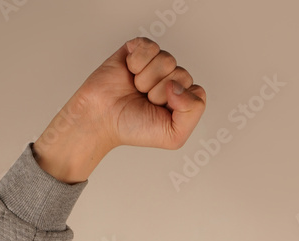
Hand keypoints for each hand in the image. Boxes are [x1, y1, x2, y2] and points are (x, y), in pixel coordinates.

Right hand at [33, 37, 206, 181]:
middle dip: (160, 92)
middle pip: (182, 74)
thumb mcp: (173, 136)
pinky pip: (150, 46)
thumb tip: (180, 85)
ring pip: (167, 59)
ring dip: (147, 79)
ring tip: (135, 88)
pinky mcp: (138, 50)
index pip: (197, 92)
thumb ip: (193, 113)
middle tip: (144, 101)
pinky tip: (129, 72)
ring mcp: (154, 64)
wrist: (101, 118)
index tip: (160, 111)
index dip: (179, 102)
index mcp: (181, 100)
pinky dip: (137, 61)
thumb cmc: (133, 128)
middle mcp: (170, 80)